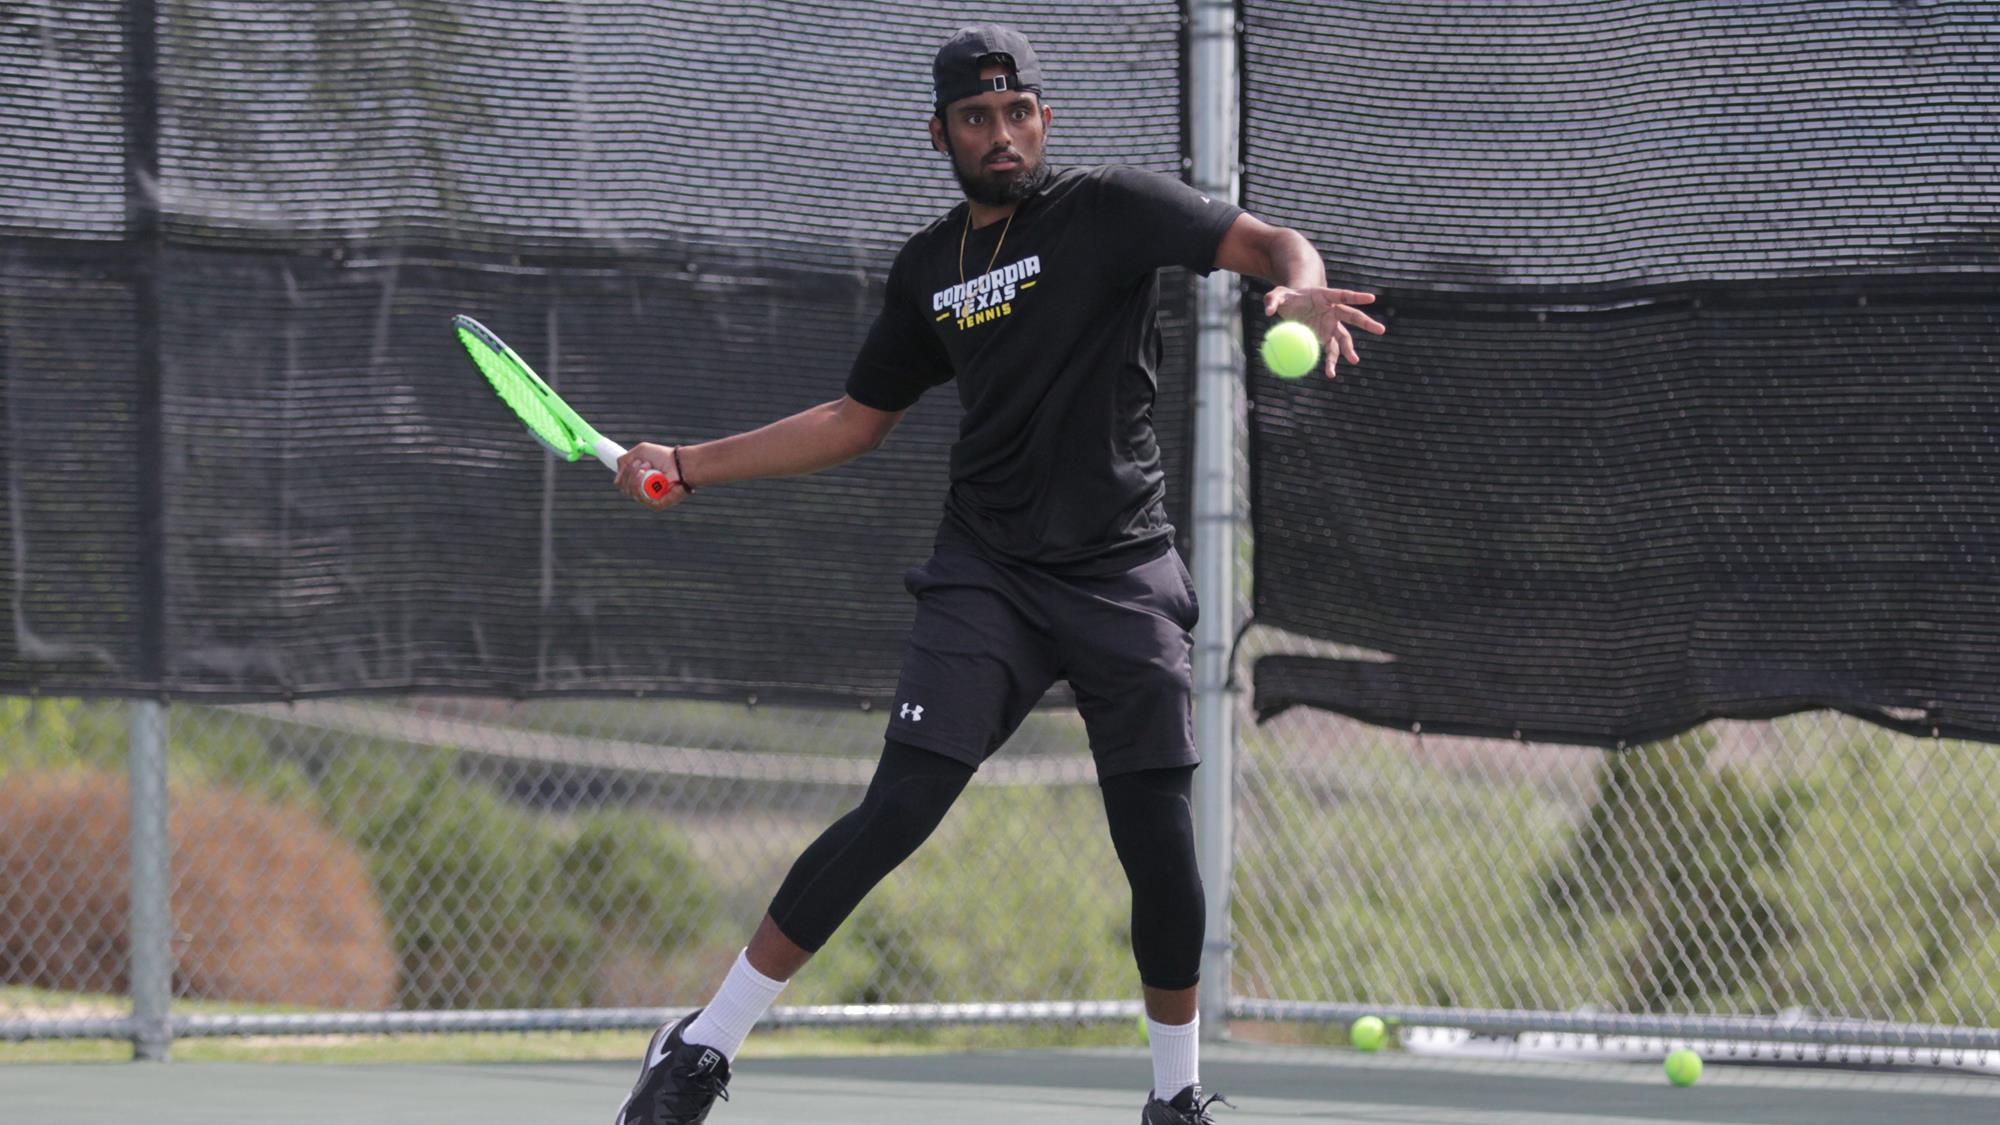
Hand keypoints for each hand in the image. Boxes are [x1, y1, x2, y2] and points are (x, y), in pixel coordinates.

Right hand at [616, 443, 689, 510]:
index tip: (636, 461)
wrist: (679, 462)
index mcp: (638, 480)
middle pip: (624, 488)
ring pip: (631, 492)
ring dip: (636, 476)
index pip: (621, 483)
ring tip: (648, 466)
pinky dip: (641, 483)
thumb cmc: (663, 456)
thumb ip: (623, 461)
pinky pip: (640, 498)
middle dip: (630, 472)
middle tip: (644, 463)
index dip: (624, 473)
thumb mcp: (640, 452)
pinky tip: (648, 474)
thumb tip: (616, 481)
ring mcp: (649, 498)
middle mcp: (642, 491)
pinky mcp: (656, 504)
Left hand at [1263, 286, 1386, 377]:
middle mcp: (1333, 311)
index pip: (1344, 295)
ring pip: (1344, 338)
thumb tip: (1268, 311)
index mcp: (1326, 297)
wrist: (1293, 305)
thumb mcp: (1277, 295)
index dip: (1357, 297)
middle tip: (1381, 330)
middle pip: (1353, 317)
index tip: (1372, 298)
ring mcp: (1331, 325)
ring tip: (1354, 361)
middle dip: (1367, 324)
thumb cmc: (1288, 297)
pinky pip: (1331, 351)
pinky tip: (1330, 373)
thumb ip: (1272, 300)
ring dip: (1348, 350)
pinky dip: (1330, 362)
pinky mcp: (1325, 337)